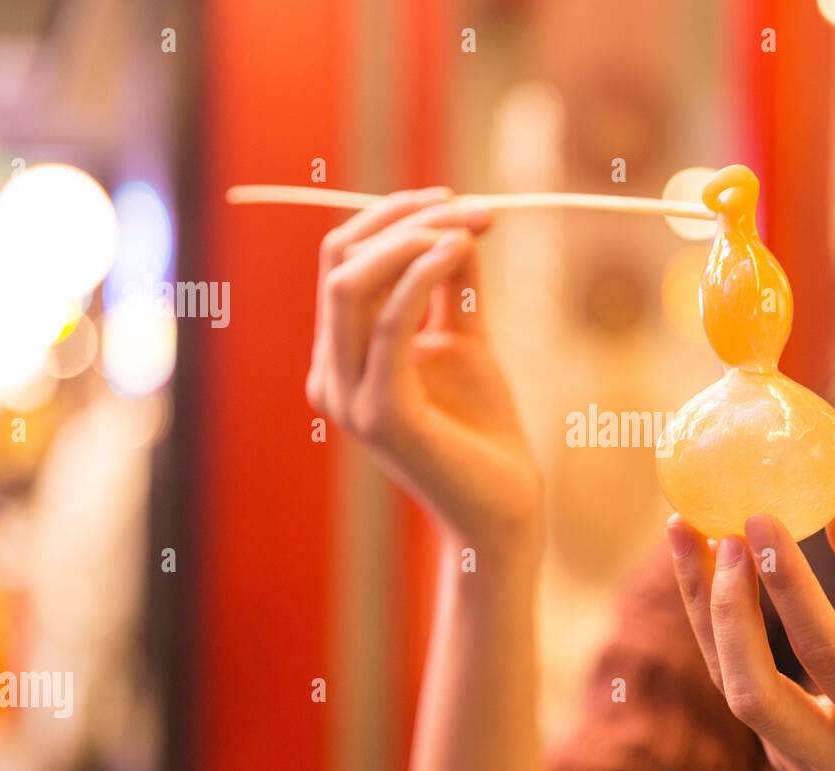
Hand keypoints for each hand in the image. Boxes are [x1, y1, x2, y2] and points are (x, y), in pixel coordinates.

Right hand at [307, 187, 542, 556]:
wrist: (504, 506)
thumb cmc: (484, 429)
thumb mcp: (463, 339)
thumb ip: (449, 285)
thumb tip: (452, 222)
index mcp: (340, 356)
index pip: (341, 263)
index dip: (390, 218)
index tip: (454, 199)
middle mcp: (330, 374)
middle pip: (340, 261)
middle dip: (405, 219)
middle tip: (473, 208)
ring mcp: (347, 397)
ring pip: (354, 282)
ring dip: (416, 238)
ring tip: (474, 224)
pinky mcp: (379, 415)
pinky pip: (389, 323)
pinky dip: (421, 274)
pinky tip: (459, 251)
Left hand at [666, 494, 834, 770]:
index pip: (825, 654)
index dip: (789, 586)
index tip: (759, 518)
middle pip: (754, 692)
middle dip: (727, 609)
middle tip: (717, 531)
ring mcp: (801, 764)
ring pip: (731, 685)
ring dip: (703, 605)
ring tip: (684, 528)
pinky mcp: (779, 751)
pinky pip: (734, 679)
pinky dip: (715, 619)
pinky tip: (703, 562)